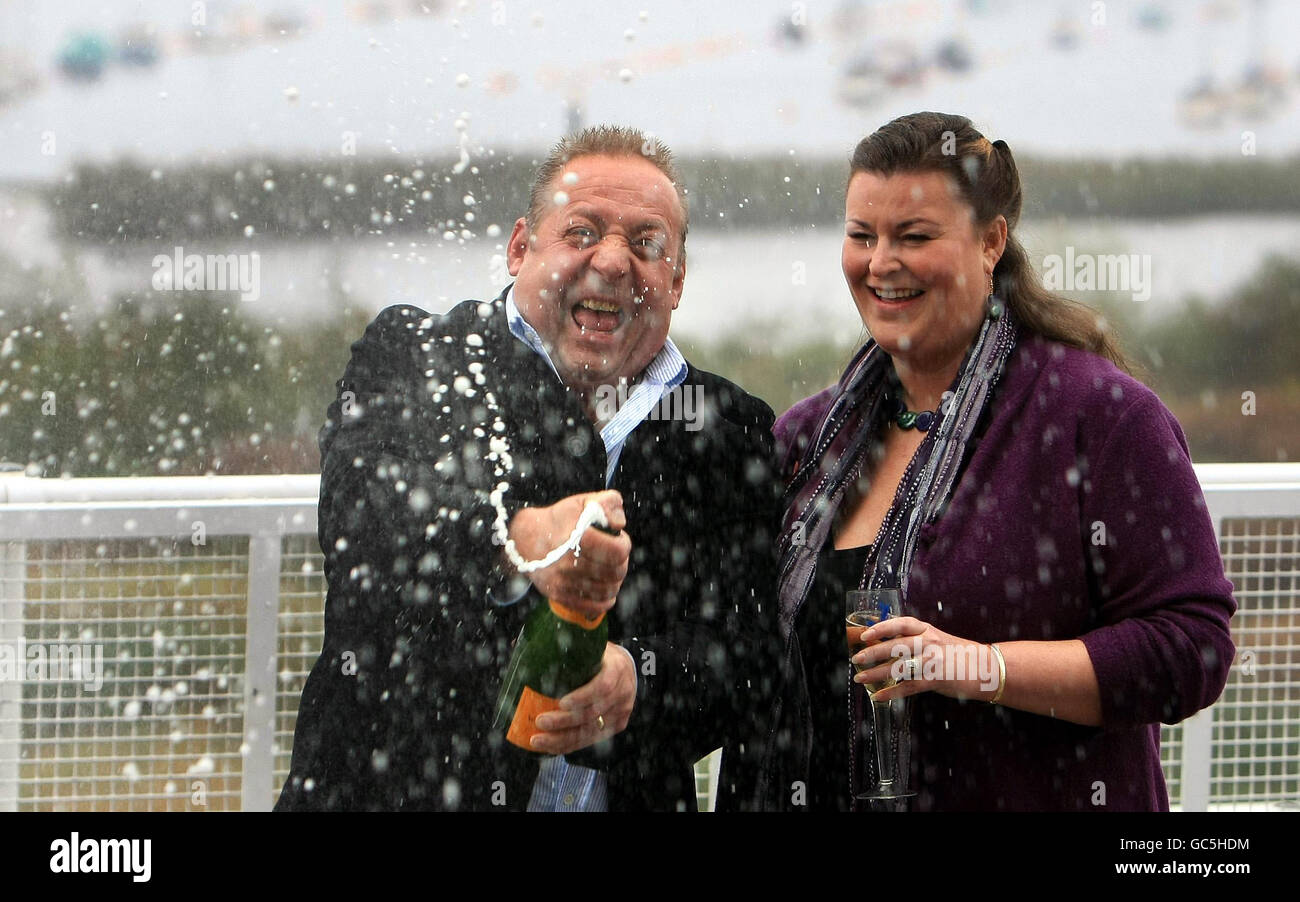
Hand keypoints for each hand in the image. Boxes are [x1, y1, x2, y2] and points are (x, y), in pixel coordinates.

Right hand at [508, 490, 630, 617]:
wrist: (525, 539)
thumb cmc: (560, 520)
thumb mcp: (582, 502)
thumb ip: (608, 503)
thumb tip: (619, 524)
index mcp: (576, 538)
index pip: (617, 551)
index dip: (624, 544)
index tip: (618, 540)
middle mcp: (568, 562)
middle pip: (615, 572)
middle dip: (621, 562)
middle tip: (613, 555)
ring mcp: (563, 581)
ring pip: (608, 591)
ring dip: (614, 580)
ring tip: (608, 569)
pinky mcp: (559, 595)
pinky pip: (594, 606)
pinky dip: (605, 599)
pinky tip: (604, 587)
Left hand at [529, 644, 635, 754]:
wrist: (625, 666)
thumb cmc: (600, 654)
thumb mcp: (589, 646)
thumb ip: (565, 648)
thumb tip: (522, 645)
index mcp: (617, 668)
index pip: (603, 686)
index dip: (582, 697)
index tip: (561, 702)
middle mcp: (623, 692)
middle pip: (593, 713)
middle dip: (564, 721)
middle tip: (540, 721)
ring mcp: (621, 711)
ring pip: (590, 732)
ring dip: (562, 738)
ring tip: (538, 739)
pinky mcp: (617, 724)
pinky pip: (591, 739)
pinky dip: (569, 745)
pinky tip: (551, 746)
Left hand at [851, 616, 999, 702]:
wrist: (986, 668)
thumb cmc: (957, 654)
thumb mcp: (935, 639)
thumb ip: (913, 639)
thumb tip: (884, 642)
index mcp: (927, 630)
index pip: (900, 624)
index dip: (881, 628)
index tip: (865, 634)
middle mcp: (928, 642)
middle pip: (895, 646)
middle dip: (873, 652)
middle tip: (856, 658)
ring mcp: (932, 661)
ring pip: (898, 666)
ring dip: (876, 673)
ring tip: (860, 678)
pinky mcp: (936, 680)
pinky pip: (909, 687)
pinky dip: (892, 692)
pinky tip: (879, 696)